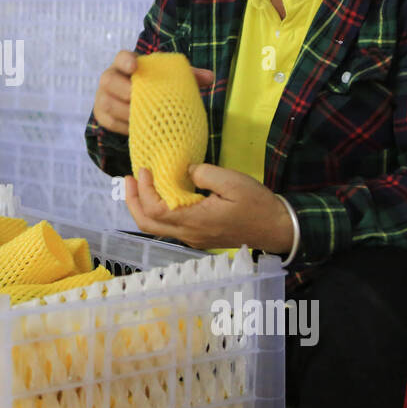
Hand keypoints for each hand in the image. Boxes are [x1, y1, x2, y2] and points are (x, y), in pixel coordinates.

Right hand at [93, 50, 214, 135]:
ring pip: (108, 104)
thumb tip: (211, 78)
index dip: (126, 61)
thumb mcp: (169, 78)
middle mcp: (110, 77)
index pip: (121, 57)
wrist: (134, 101)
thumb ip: (188, 76)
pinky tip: (139, 129)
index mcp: (127, 64)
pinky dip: (124, 127)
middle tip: (144, 101)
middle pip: (109, 81)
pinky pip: (109, 122)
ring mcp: (103, 97)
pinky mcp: (102, 116)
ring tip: (146, 118)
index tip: (135, 67)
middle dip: (126, 92)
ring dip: (127, 112)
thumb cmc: (155, 86)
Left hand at [124, 163, 293, 255]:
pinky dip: (157, 210)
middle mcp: (189, 234)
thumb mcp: (233, 181)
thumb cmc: (257, 204)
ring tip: (139, 185)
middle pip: (147, 224)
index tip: (144, 169)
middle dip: (133, 201)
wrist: (277, 228)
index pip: (155, 210)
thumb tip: (184, 170)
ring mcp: (192, 238)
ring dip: (142, 206)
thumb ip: (204, 173)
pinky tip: (161, 193)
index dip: (144, 190)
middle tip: (129, 178)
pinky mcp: (198, 236)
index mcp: (195, 220)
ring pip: (156, 228)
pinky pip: (169, 226)